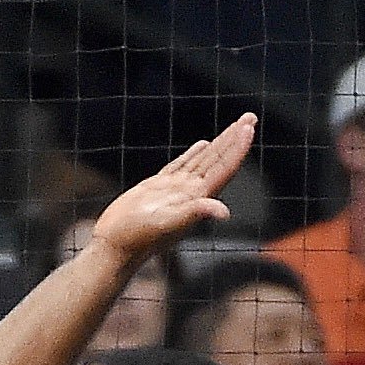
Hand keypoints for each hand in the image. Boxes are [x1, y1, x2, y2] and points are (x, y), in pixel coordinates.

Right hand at [90, 117, 257, 268]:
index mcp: (196, 198)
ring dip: (220, 143)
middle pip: (218, 161)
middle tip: (250, 117)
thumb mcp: (167, 223)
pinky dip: (194, 153)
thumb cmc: (137, 238)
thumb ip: (195, 214)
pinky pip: (182, 165)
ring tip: (234, 126)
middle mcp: (190, 194)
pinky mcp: (158, 188)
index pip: (223, 168)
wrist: (114, 247)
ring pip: (203, 160)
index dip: (237, 148)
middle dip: (234, 139)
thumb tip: (224, 212)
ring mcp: (175, 190)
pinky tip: (203, 145)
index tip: (249, 127)